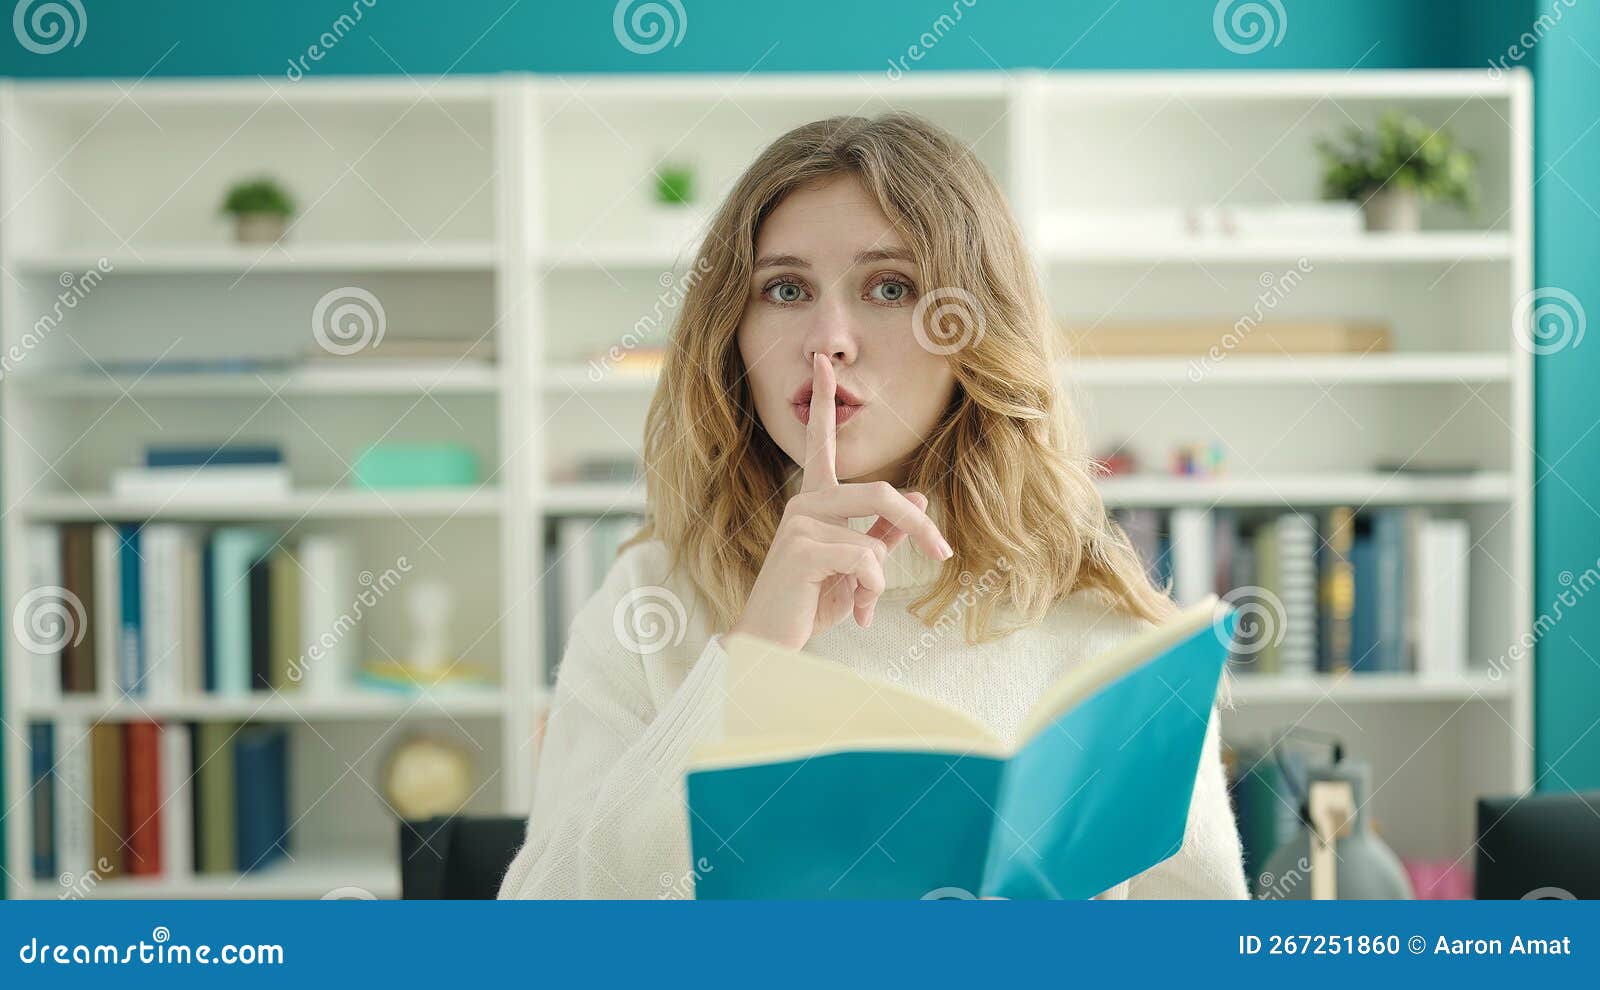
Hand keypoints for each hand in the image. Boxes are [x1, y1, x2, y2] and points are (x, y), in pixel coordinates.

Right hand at [729, 353, 952, 650]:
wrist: (771, 645)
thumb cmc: (809, 605)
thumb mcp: (854, 569)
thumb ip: (882, 531)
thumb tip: (917, 494)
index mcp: (815, 501)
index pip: (822, 443)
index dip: (824, 400)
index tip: (822, 361)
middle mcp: (805, 503)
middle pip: (884, 492)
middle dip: (921, 525)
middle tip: (944, 554)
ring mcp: (801, 523)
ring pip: (875, 539)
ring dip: (879, 581)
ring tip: (860, 607)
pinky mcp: (803, 549)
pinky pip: (864, 560)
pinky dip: (869, 592)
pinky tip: (852, 614)